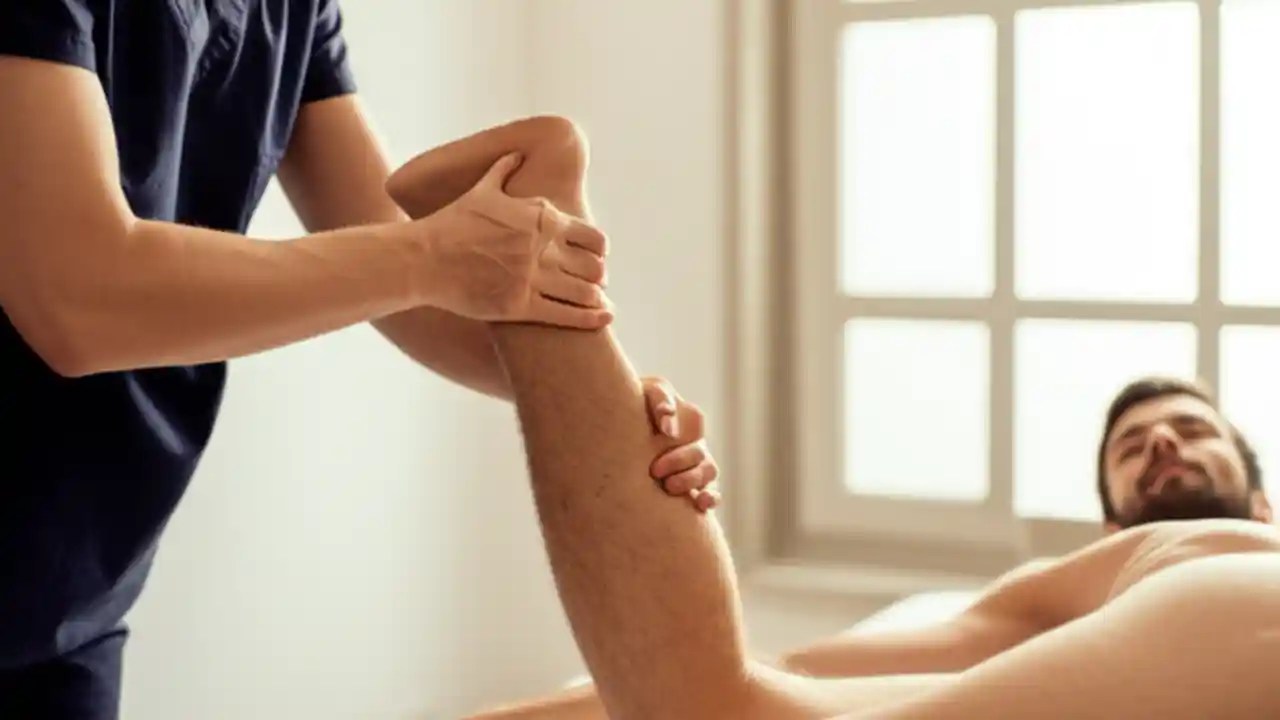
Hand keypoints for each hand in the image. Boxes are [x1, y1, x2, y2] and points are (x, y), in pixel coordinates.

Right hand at [412, 152, 612, 328]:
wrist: (424, 258)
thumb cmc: (451, 223)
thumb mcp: (481, 190)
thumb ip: (504, 172)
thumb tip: (517, 154)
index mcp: (541, 219)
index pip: (592, 236)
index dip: (600, 248)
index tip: (599, 254)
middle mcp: (542, 248)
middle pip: (592, 266)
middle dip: (599, 274)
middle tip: (599, 280)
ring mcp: (532, 278)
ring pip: (583, 292)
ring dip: (597, 297)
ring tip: (601, 301)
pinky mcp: (520, 306)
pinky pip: (566, 315)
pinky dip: (590, 317)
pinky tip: (604, 316)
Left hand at [642, 377, 719, 511]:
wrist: (614, 427)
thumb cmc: (634, 404)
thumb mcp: (647, 391)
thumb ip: (661, 400)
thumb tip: (669, 427)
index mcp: (689, 417)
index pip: (695, 422)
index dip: (680, 428)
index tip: (663, 436)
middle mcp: (696, 442)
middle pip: (700, 454)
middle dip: (680, 462)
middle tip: (655, 470)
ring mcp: (696, 466)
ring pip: (709, 474)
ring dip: (693, 481)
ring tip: (670, 487)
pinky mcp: (693, 486)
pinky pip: (711, 493)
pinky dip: (711, 498)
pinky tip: (701, 503)